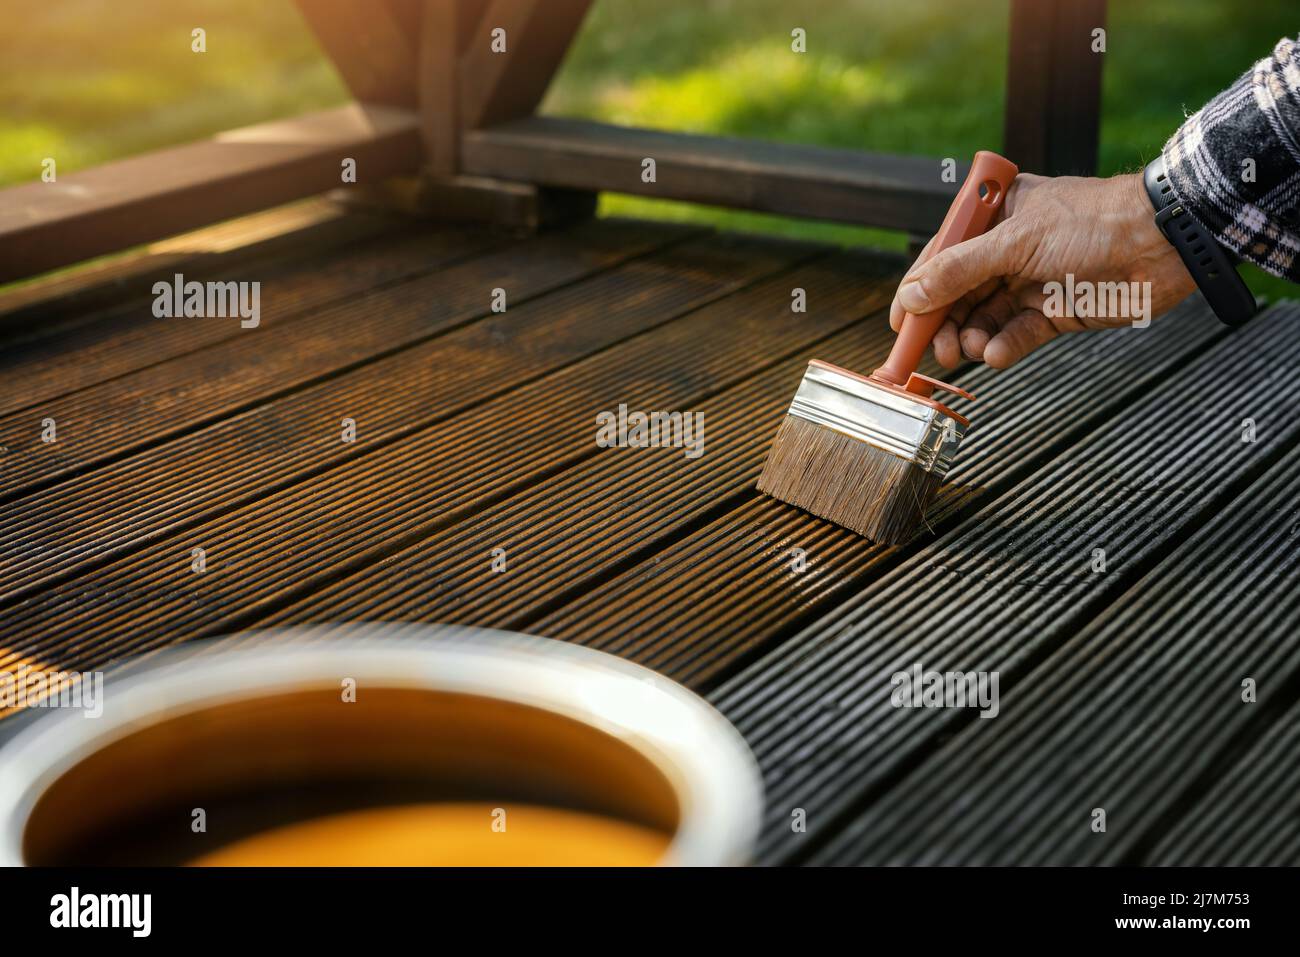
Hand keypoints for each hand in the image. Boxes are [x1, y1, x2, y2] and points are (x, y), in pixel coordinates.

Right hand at [889, 172, 1197, 368]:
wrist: (1164, 242)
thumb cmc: (1093, 222)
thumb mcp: (1015, 242)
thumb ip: (959, 271)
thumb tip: (912, 295)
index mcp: (994, 217)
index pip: (940, 257)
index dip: (917, 292)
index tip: (900, 326)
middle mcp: (1007, 250)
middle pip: (957, 293)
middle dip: (942, 324)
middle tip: (933, 352)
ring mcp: (1030, 282)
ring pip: (983, 318)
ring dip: (970, 337)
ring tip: (970, 350)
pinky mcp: (1054, 311)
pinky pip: (1015, 334)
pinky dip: (1002, 346)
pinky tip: (996, 353)